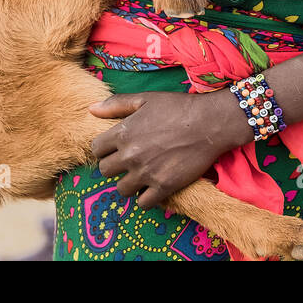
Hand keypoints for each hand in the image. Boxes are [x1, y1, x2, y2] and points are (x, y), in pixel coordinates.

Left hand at [88, 90, 250, 208]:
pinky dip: (146, 197)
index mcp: (123, 133)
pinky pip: (143, 203)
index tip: (116, 147)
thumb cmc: (179, 107)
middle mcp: (130, 156)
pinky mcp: (163, 186)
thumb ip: (116, 104)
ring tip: (142, 174)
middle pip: (105, 171)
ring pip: (121, 189)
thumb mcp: (146, 99)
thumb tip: (91, 109)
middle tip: (130, 161)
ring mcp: (146, 173)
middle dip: (115, 166)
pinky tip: (153, 187)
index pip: (96, 150)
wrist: (211, 123)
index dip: (105, 148)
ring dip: (129, 183)